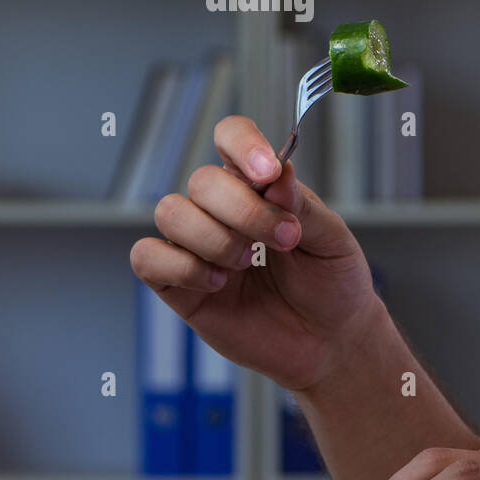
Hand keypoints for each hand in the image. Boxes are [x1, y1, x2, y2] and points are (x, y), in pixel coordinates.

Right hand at [129, 115, 382, 391]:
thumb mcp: (331, 240)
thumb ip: (302, 205)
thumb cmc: (332, 282)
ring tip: (247, 263)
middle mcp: (220, 208)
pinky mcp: (178, 285)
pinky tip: (218, 284)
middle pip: (202, 181)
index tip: (267, 174)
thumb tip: (278, 172)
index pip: (231, 137)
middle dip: (243, 211)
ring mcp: (196, 245)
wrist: (330, 342)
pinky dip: (181, 267)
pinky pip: (147, 258)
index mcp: (257, 184)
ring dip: (214, 239)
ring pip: (169, 212)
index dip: (242, 145)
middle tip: (282, 240)